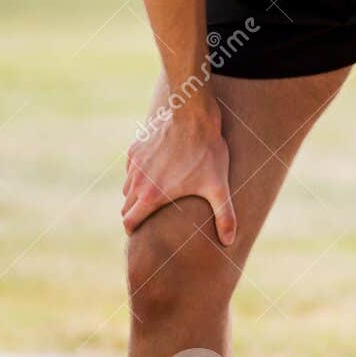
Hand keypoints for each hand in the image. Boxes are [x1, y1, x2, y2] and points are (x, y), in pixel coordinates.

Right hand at [121, 96, 236, 244]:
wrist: (193, 115)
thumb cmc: (206, 152)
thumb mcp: (218, 186)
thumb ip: (224, 216)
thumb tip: (229, 241)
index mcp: (151, 196)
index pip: (129, 223)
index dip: (134, 231)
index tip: (142, 234)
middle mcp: (136, 182)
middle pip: (126, 207)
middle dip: (136, 214)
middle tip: (153, 216)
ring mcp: (134, 164)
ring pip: (128, 187)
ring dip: (137, 193)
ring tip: (158, 194)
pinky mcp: (136, 148)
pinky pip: (132, 168)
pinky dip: (140, 173)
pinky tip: (159, 170)